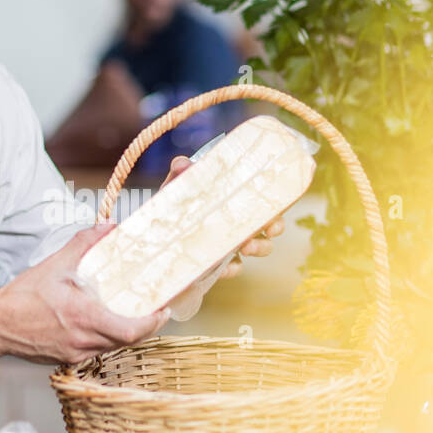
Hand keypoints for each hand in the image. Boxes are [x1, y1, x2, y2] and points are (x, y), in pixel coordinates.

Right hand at [0, 222, 170, 365]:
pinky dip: (105, 337)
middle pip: (128, 340)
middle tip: (154, 310)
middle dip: (145, 326)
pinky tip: (102, 322)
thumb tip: (108, 226)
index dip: (153, 323)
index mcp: (84, 317)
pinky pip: (96, 350)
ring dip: (125, 331)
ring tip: (131, 313)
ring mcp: (76, 353)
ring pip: (113, 346)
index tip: (164, 310)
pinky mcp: (68, 360)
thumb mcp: (56, 264)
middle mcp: (83, 340)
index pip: (131, 330)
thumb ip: (84, 243)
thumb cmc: (23, 297)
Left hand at [161, 155, 284, 278]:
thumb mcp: (174, 194)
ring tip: (246, 247)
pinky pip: (236, 268)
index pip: (261, 196)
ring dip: (260, 247)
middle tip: (269, 228)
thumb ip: (179, 178)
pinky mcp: (222, 267)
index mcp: (233, 201)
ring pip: (261, 247)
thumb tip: (181, 163)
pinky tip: (222, 268)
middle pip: (271, 223)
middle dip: (276, 225)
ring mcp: (232, 245)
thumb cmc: (171, 215)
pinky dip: (232, 268)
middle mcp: (238, 223)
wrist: (155, 251)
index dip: (276, 199)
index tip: (278, 203)